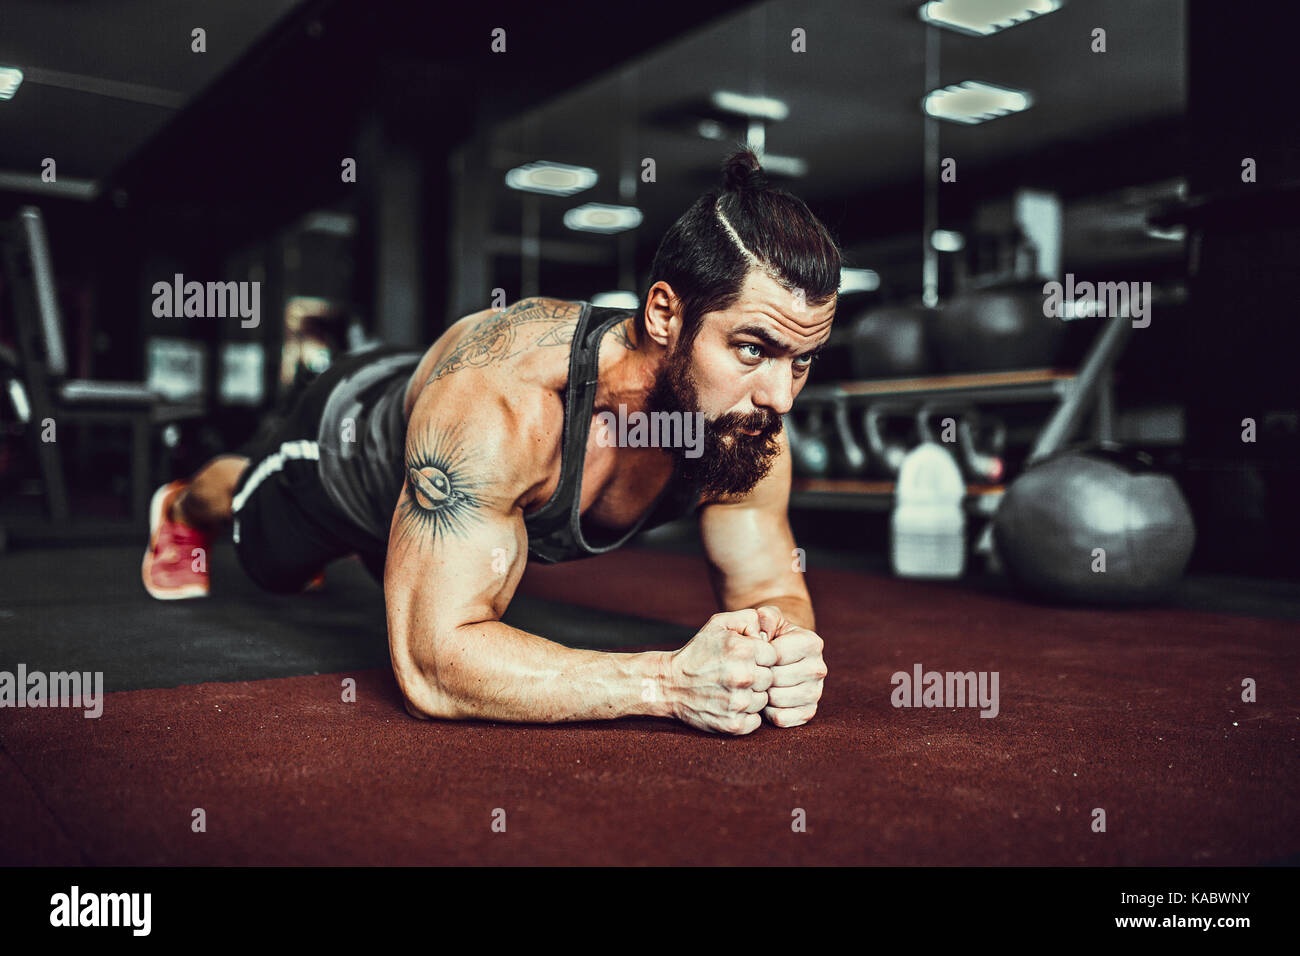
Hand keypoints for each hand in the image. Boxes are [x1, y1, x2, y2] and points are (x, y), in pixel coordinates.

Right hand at [666, 609, 776, 734]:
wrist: (669, 684)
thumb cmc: (698, 653)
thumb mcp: (718, 624)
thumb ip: (749, 618)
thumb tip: (769, 632)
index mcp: (743, 650)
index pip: (774, 657)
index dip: (760, 658)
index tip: (745, 660)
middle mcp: (742, 677)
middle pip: (770, 679)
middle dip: (756, 677)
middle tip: (736, 675)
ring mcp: (738, 703)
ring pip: (763, 700)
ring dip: (751, 696)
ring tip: (731, 690)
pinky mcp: (733, 724)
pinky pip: (755, 721)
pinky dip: (746, 716)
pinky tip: (729, 705)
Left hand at [753, 605, 824, 728]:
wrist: (780, 655)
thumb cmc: (769, 635)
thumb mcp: (767, 619)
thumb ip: (764, 616)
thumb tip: (759, 631)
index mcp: (812, 643)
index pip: (776, 656)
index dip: (758, 656)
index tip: (753, 653)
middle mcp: (819, 668)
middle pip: (776, 679)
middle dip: (759, 675)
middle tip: (753, 671)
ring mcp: (816, 692)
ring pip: (777, 700)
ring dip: (762, 694)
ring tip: (760, 683)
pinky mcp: (809, 712)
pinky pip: (781, 718)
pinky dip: (768, 712)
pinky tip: (766, 699)